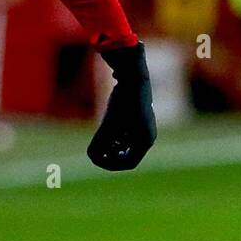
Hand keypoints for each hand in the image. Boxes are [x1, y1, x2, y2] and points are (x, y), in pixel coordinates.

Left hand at [87, 41, 156, 170]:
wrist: (133, 76)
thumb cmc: (123, 101)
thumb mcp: (109, 124)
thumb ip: (100, 142)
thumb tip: (92, 157)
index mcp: (145, 140)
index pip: (129, 163)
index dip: (111, 165)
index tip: (98, 159)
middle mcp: (148, 135)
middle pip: (128, 155)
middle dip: (111, 154)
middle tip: (98, 148)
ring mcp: (144, 126)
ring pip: (127, 145)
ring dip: (112, 145)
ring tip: (102, 138)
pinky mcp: (139, 118)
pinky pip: (128, 134)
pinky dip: (116, 136)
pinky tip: (106, 128)